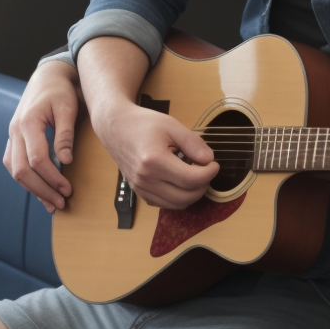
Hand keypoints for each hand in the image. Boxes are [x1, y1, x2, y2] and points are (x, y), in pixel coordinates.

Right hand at [4, 60, 81, 211]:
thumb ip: (65, 134)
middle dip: (41, 189)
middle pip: (21, 170)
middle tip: (61, 202)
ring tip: (52, 203)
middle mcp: (15, 131)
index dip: (52, 177)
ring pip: (14, 170)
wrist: (48, 76)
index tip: (68, 189)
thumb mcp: (68, 108)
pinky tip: (41, 191)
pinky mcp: (15, 139)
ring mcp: (12, 136)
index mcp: (28, 123)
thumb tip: (66, 161)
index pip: (36, 159)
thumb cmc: (61, 91)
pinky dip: (26, 180)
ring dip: (32, 189)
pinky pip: (15, 164)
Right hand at [90, 100, 219, 209]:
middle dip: (203, 185)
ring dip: (192, 194)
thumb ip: (192, 143)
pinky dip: (178, 197)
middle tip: (206, 170)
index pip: (191, 179)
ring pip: (176, 205)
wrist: (116, 127)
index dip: (209, 173)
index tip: (213, 163)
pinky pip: (164, 204)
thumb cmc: (143, 123)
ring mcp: (140, 188)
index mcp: (154, 160)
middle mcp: (145, 179)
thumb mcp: (171, 125)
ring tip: (196, 175)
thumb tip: (209, 159)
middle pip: (185, 197)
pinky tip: (181, 181)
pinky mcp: (139, 192)